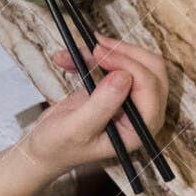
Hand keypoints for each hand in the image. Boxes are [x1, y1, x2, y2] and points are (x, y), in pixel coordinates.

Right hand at [21, 38, 169, 177]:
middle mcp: (143, 113)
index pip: (149, 86)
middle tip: (94, 46)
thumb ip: (102, 105)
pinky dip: (91, 58)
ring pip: (134, 62)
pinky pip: (114, 64)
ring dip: (104, 53)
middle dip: (122, 53)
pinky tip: (66, 60)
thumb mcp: (78, 128)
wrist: (45, 149)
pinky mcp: (117, 90)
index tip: (99, 54)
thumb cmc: (60, 146)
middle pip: (151, 69)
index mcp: (141, 127)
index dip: (127, 64)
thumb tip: (124, 76)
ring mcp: (132, 100)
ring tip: (72, 53)